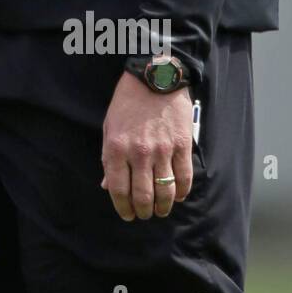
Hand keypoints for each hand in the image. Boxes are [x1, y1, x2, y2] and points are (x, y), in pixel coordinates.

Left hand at [100, 71, 194, 220]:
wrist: (154, 78)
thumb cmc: (127, 103)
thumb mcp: (109, 128)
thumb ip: (108, 158)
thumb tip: (107, 186)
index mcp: (116, 148)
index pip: (118, 190)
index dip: (123, 208)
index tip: (128, 214)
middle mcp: (138, 152)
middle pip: (142, 196)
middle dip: (143, 211)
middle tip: (145, 214)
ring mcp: (162, 150)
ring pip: (164, 192)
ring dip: (162, 207)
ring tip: (160, 210)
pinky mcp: (182, 146)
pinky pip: (184, 178)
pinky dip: (181, 193)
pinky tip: (177, 196)